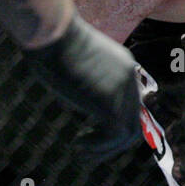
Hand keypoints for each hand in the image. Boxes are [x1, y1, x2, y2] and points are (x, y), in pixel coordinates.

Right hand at [21, 13, 143, 161]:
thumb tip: (72, 89)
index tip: (90, 133)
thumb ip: (80, 77)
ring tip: (81, 153)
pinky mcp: (111, 103)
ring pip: (129, 133)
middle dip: (112, 141)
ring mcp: (123, 91)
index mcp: (122, 65)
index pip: (130, 103)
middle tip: (86, 150)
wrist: (53, 33)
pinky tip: (78, 146)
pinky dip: (99, 148)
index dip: (113, 123)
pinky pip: (116, 136)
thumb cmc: (50, 40)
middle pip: (134, 120)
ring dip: (105, 150)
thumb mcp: (72, 58)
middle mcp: (128, 78)